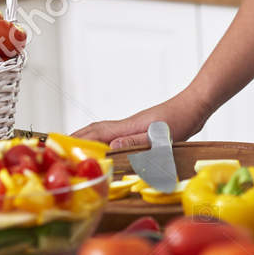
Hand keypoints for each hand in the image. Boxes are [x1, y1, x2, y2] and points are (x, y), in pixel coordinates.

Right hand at [72, 93, 208, 152]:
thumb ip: (136, 142)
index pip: (96, 134)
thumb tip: (111, 146)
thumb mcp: (159, 136)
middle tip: (59, 148)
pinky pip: (114, 134)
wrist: (193, 107)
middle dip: (77, 138)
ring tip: (75, 147)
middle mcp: (126, 125)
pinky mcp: (139, 128)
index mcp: (127, 127)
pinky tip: (105, 147)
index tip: (60, 147)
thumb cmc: (179, 121)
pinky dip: (102, 139)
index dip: (77, 140)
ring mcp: (132, 126)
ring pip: (103, 131)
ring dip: (88, 137)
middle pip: (95, 130)